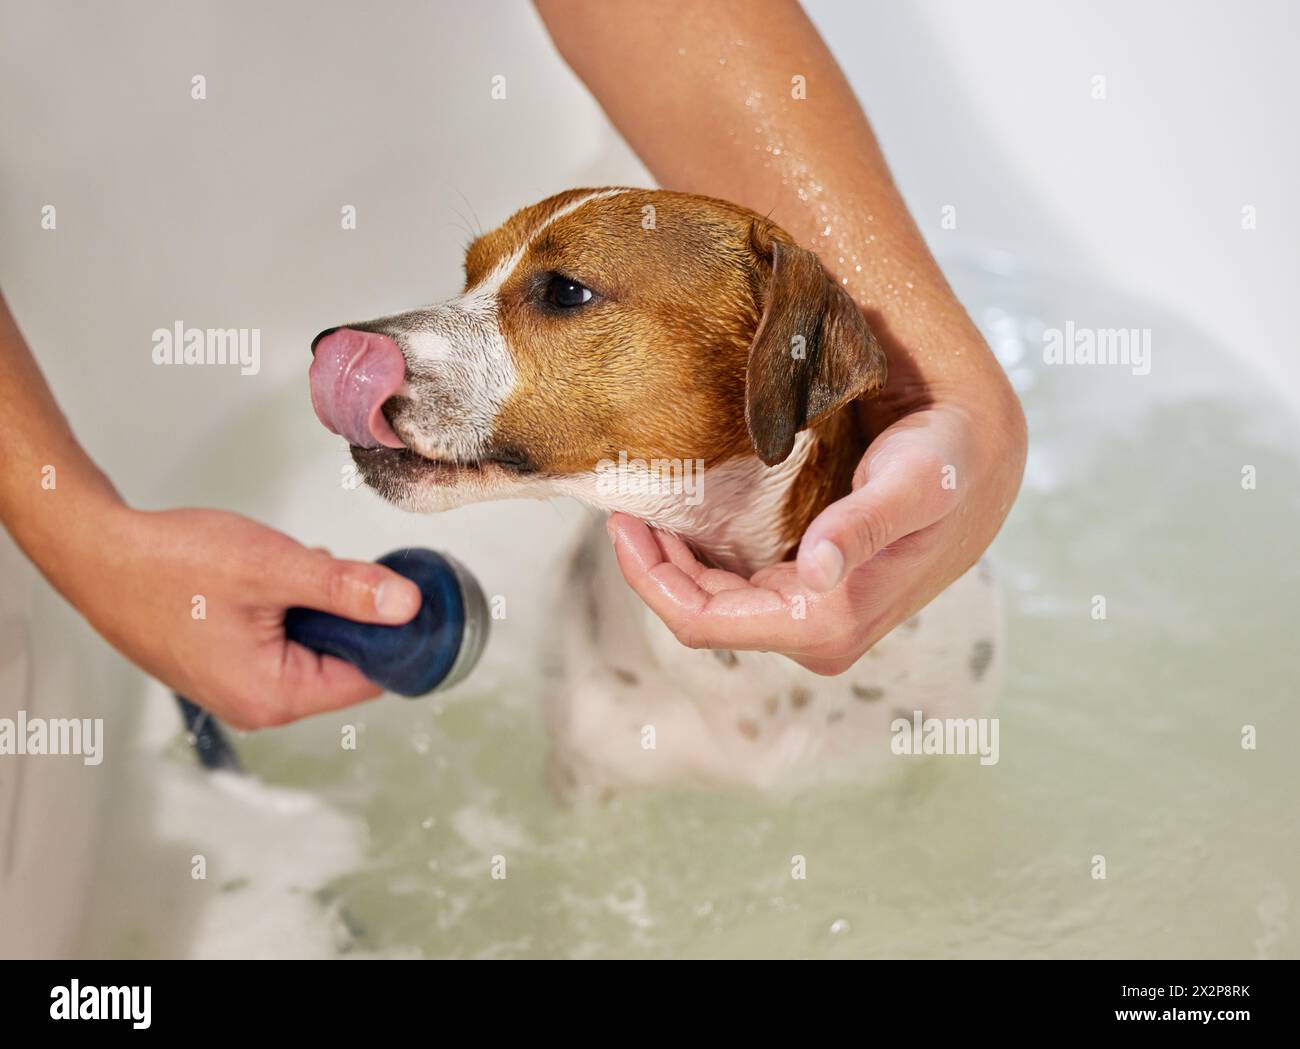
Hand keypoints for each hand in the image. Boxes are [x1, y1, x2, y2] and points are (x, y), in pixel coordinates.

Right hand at [65, 506, 421, 728]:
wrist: (97, 554)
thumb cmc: (171, 564)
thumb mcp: (273, 568)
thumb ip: (346, 589)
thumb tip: (407, 605)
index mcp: (274, 697)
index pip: (368, 677)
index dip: (391, 636)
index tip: (402, 594)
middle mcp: (258, 705)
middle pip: (341, 662)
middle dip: (347, 614)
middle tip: (329, 569)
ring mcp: (238, 687)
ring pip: (312, 645)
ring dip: (316, 605)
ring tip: (287, 569)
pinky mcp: (225, 664)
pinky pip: (282, 639)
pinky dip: (288, 606)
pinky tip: (268, 575)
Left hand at [607, 388, 1025, 674]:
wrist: (981, 462)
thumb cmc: (949, 467)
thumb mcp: (914, 483)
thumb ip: (865, 524)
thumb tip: (817, 570)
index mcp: (828, 623)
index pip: (706, 622)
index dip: (651, 580)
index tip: (619, 524)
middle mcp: (816, 634)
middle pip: (702, 615)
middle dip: (654, 569)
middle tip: (622, 507)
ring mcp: (812, 618)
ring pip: (714, 603)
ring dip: (674, 562)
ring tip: (645, 507)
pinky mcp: (810, 596)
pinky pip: (736, 587)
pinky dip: (703, 555)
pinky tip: (687, 517)